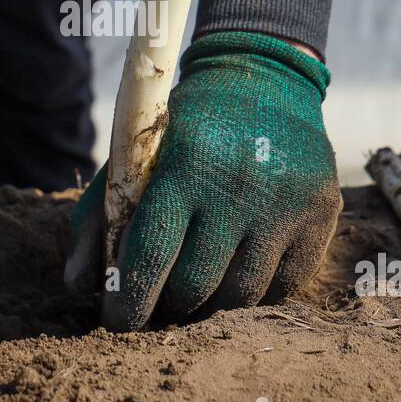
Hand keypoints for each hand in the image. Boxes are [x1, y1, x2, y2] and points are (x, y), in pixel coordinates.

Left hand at [65, 30, 341, 330]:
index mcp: (185, 167)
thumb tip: (79, 287)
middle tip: (159, 306)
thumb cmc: (184, 129)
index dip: (130, 302)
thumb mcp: (133, 158)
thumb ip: (97, 219)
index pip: (151, 257)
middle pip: (195, 285)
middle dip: (168, 306)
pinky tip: (237, 275)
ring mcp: (286, 202)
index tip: (118, 322)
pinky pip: (285, 285)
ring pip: (241, 294)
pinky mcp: (321, 211)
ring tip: (197, 294)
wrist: (263, 79)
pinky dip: (256, 293)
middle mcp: (239, 186)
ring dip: (212, 306)